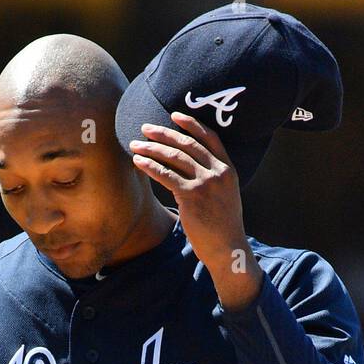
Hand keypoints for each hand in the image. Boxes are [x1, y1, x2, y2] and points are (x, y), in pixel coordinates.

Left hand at [128, 111, 261, 309]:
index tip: (174, 115)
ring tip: (135, 144)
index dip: (191, 124)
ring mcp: (205, 184)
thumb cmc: (223, 226)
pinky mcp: (191, 197)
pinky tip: (138, 162)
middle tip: (145, 128)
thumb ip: (212, 180)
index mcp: (228, 169)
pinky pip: (166, 175)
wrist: (228, 248)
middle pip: (188, 144)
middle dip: (164, 134)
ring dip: (152, 148)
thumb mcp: (225, 197)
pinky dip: (150, 166)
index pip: (210, 138)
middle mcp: (218, 172)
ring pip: (175, 157)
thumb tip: (188, 170)